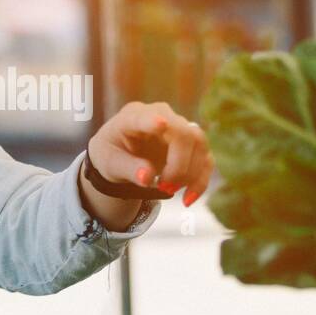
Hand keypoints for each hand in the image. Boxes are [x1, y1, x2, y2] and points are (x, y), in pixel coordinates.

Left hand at [88, 101, 213, 206]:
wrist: (121, 154)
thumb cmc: (112, 153)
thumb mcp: (110, 164)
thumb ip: (127, 169)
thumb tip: (147, 178)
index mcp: (133, 116)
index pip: (146, 116)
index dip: (154, 120)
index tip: (161, 124)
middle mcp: (161, 115)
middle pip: (183, 133)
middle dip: (178, 165)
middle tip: (164, 187)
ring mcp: (179, 128)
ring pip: (199, 145)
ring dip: (190, 174)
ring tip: (169, 191)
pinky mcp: (191, 145)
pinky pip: (206, 160)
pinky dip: (200, 182)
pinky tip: (187, 199)